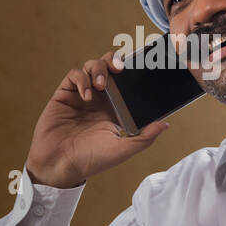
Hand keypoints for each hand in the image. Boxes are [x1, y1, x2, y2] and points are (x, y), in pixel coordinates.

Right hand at [24, 46, 169, 188]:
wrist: (60, 164)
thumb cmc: (91, 160)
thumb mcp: (122, 150)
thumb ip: (144, 138)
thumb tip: (165, 124)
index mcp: (115, 108)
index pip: (126, 82)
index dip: (133, 71)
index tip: (141, 66)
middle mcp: (100, 98)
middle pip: (109, 67)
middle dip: (115, 61)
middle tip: (120, 68)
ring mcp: (82, 94)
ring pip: (92, 66)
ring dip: (99, 69)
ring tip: (101, 84)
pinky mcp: (65, 94)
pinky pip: (74, 75)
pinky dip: (82, 80)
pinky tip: (86, 94)